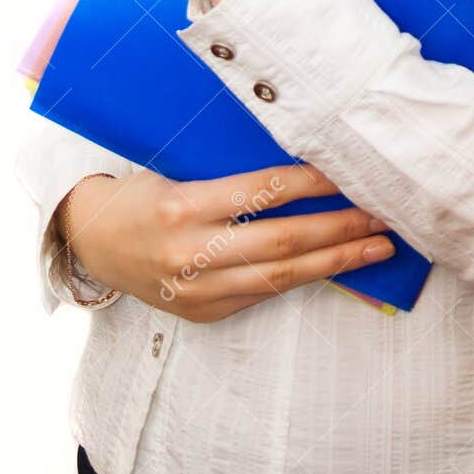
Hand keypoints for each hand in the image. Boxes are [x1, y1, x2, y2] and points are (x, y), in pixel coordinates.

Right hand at [59, 165, 395, 322]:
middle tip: (383, 215)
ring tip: (377, 248)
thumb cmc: (139, 191)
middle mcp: (189, 253)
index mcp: (180, 206)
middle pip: (281, 242)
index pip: (261, 192)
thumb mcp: (173, 170)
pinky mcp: (203, 313)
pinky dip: (304, 279)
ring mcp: (197, 290)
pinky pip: (263, 294)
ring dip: (336, 262)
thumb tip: (301, 160)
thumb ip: (227, 173)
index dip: (312, 185)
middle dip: (339, 228)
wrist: (90, 241)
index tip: (352, 174)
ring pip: (280, 277)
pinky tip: (337, 267)